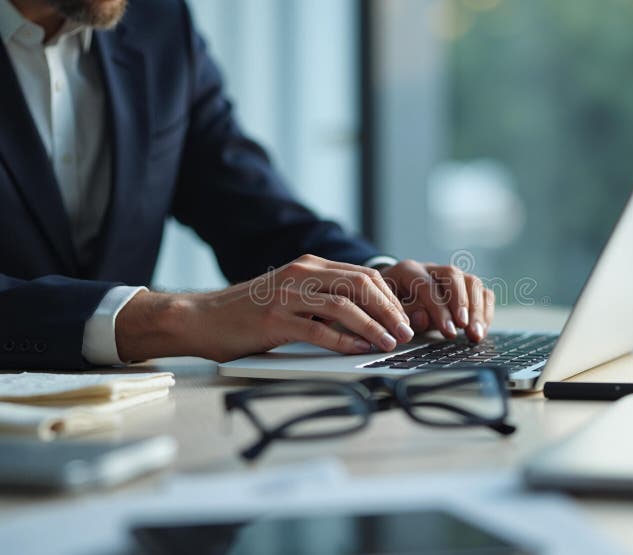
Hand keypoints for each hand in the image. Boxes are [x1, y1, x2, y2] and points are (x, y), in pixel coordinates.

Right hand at [115, 255, 414, 361]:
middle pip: (360, 286)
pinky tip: (358, 350)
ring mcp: (286, 295)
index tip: (406, 319)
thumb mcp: (293, 295)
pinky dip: (343, 341)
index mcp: (310, 266)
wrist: (201, 318)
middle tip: (406, 332)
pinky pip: (317, 330)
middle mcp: (300, 274)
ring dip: (372, 326)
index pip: (363, 276)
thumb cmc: (250, 312)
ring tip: (389, 343)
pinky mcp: (272, 319)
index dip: (390, 298)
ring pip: (343, 305)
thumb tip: (368, 317)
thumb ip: (325, 298)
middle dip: (389, 311)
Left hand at [379, 260, 494, 342]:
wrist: (392, 295)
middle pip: (454, 276)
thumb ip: (404, 314)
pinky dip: (485, 310)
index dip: (440, 309)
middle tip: (466, 329)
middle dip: (462, 305)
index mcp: (408, 270)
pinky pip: (482, 292)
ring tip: (476, 334)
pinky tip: (481, 329)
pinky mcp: (464, 286)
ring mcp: (449, 276)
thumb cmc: (389, 305)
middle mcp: (431, 268)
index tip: (449, 331)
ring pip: (471, 282)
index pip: (427, 285)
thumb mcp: (388, 310)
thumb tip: (423, 319)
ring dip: (478, 309)